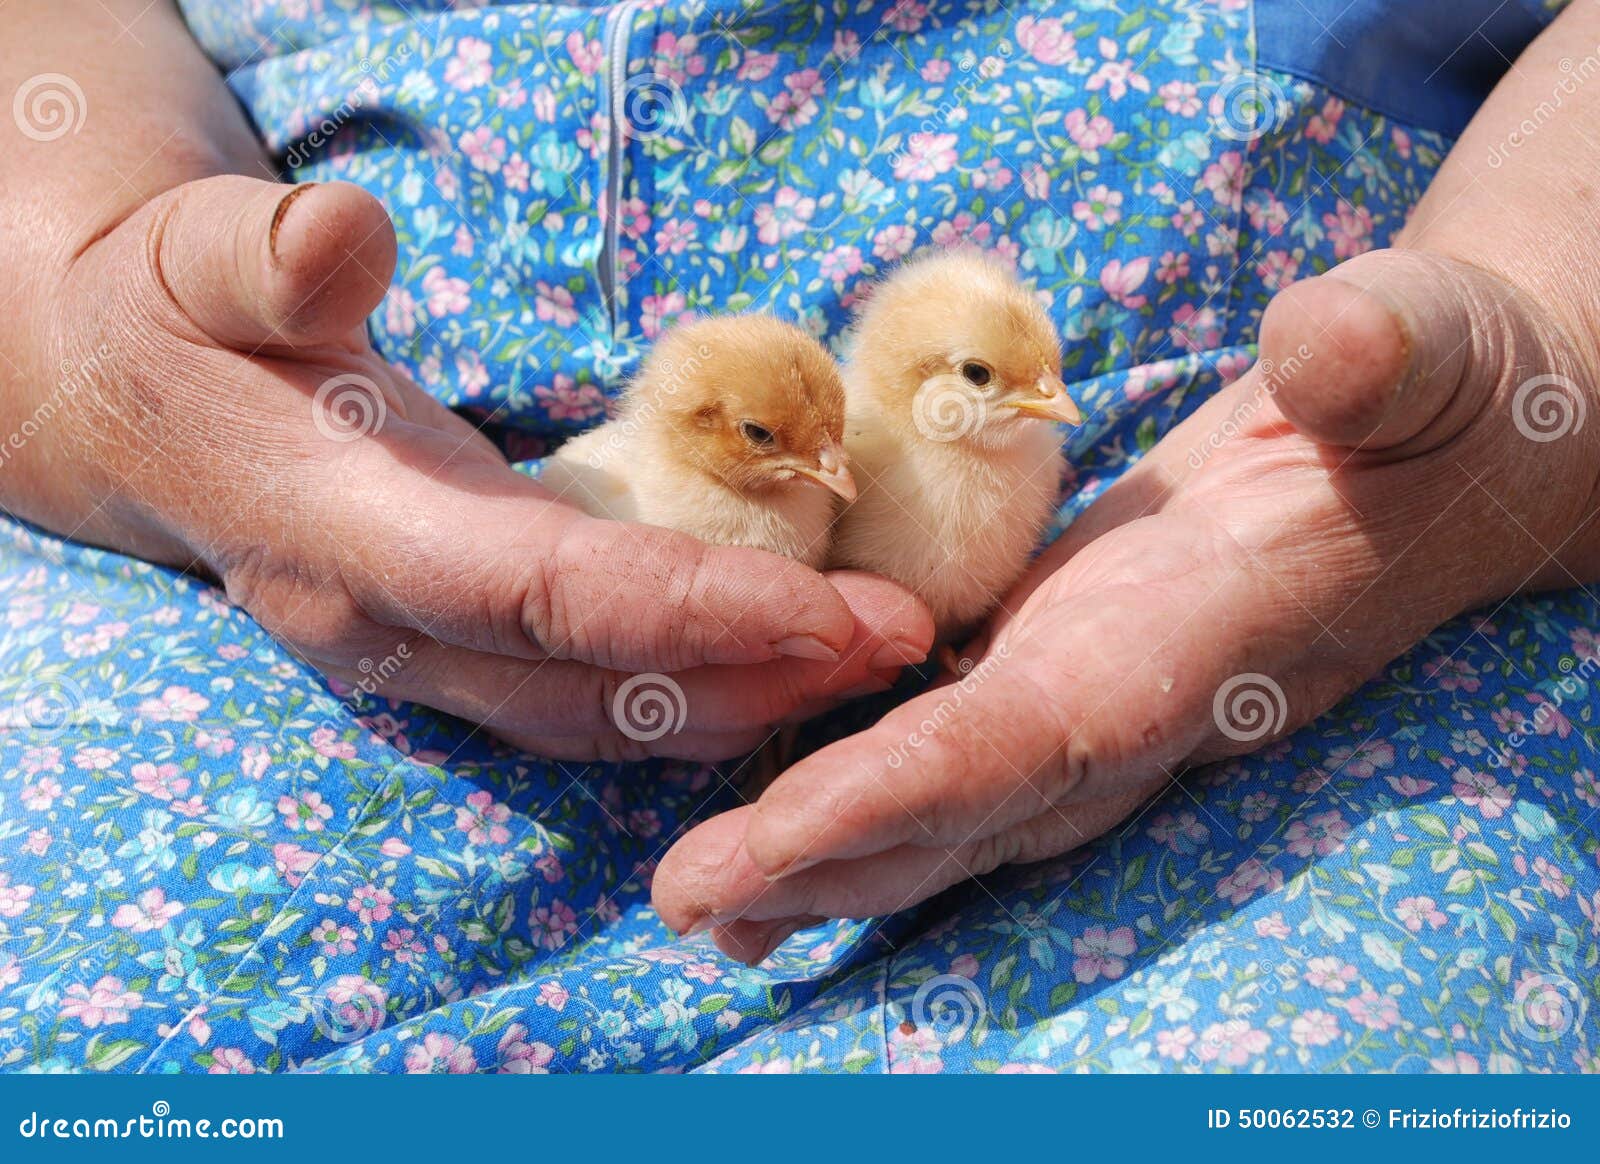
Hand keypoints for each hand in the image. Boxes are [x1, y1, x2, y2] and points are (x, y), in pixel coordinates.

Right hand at [3, 172, 932, 759]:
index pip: (533, 596)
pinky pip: (590, 697)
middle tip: (903, 640)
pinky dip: (695, 689)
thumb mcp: (193, 258)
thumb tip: (345, 241)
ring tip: (874, 657)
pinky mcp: (459, 646)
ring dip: (745, 698)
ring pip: (601, 717)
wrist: (135, 408)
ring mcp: (426, 655)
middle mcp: (391, 629)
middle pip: (594, 686)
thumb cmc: (171, 319)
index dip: (682, 610)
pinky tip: (783, 659)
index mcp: (341, 538)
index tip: (825, 606)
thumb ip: (266, 257)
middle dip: (756, 673)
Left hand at [654, 245, 1599, 959]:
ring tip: (701, 902)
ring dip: (823, 857)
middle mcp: (1128, 707)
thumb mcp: (1425, 356)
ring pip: (944, 803)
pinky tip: (771, 823)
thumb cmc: (1431, 403)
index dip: (908, 794)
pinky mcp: (1051, 668)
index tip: (777, 841)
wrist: (1420, 468)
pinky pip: (944, 750)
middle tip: (685, 904)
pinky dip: (856, 793)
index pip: (1036, 739)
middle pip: (963, 811)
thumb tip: (1332, 354)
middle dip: (825, 863)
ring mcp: (1086, 702)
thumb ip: (1382, 360)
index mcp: (1194, 644)